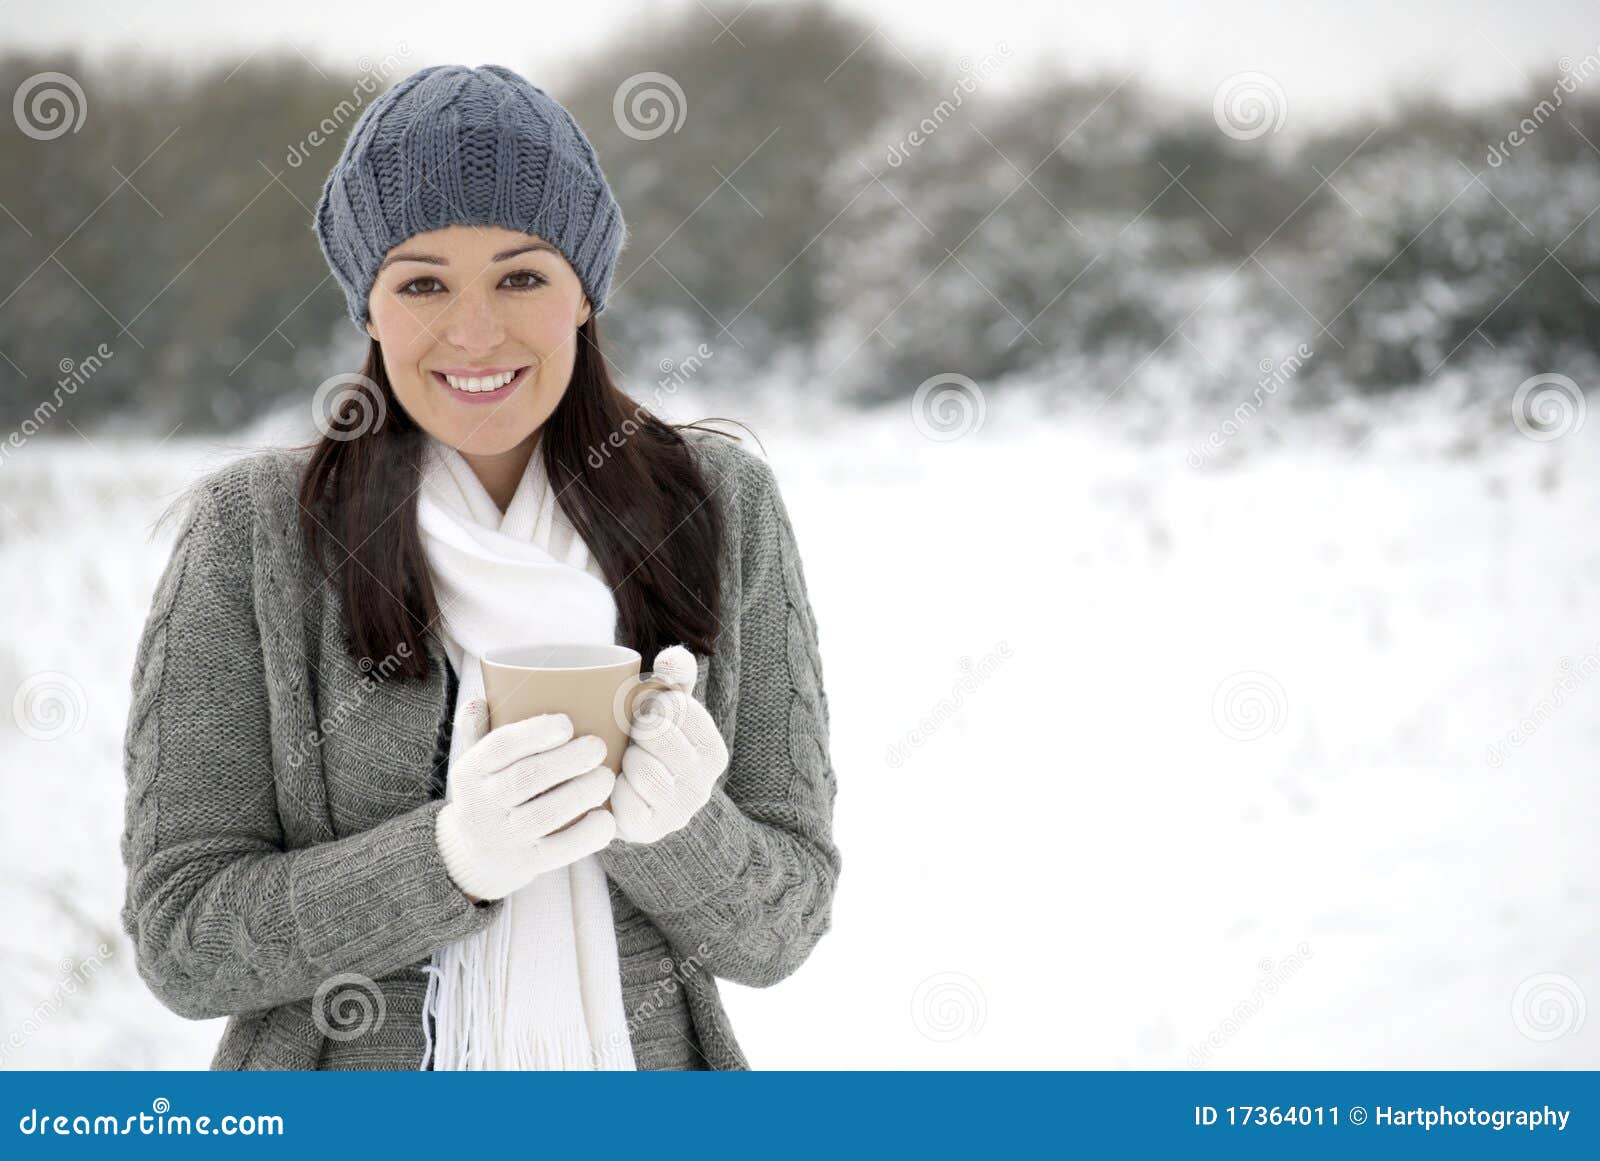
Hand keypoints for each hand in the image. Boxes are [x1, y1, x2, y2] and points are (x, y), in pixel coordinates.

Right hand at [434, 699, 616, 901]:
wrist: (474, 855)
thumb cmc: (490, 790)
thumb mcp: (476, 760)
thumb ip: (479, 728)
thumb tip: (480, 698)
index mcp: (469, 772)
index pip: (499, 747)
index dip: (535, 732)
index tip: (567, 724)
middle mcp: (479, 807)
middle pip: (525, 779)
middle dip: (568, 760)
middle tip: (599, 747)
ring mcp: (501, 839)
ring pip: (543, 815)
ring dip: (581, 793)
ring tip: (605, 778)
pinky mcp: (524, 864)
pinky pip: (558, 852)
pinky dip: (586, 835)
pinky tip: (605, 819)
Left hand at [609, 646, 729, 844]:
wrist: (628, 798)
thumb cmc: (647, 743)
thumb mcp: (665, 707)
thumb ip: (676, 676)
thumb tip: (672, 658)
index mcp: (713, 750)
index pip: (680, 708)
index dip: (652, 704)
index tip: (647, 713)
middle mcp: (704, 784)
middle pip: (661, 736)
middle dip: (638, 729)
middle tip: (632, 736)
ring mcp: (678, 811)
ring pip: (646, 771)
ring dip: (626, 760)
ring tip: (625, 761)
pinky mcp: (650, 831)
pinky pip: (628, 804)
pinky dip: (614, 791)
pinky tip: (616, 786)